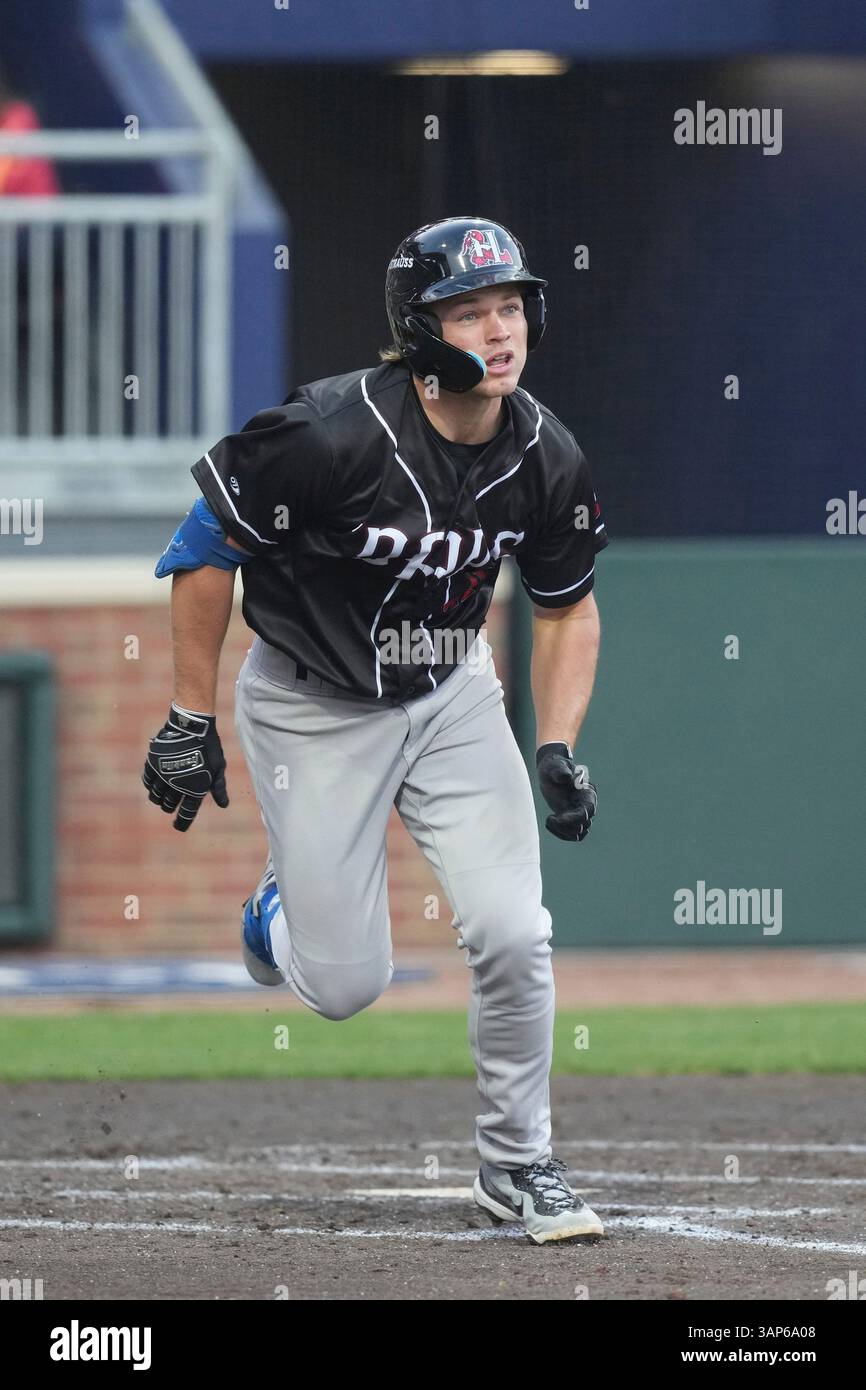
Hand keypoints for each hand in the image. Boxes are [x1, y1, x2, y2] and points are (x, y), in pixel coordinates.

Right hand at [142, 703, 228, 831]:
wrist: (192, 726)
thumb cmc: (209, 747)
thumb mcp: (218, 768)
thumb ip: (218, 787)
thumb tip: (224, 805)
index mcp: (195, 789)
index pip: (187, 813)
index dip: (182, 822)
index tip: (178, 826)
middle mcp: (177, 786)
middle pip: (169, 805)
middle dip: (170, 807)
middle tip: (172, 804)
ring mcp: (163, 775)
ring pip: (156, 796)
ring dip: (159, 799)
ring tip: (162, 796)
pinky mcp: (153, 765)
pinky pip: (147, 782)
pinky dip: (150, 785)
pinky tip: (154, 783)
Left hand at [536, 742, 596, 841]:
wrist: (550, 770)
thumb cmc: (554, 766)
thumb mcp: (555, 766)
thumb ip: (560, 771)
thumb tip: (566, 777)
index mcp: (587, 793)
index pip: (587, 812)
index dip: (575, 818)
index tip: (559, 817)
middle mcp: (586, 805)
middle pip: (584, 826)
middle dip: (566, 826)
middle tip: (550, 818)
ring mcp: (579, 813)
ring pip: (578, 833)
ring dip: (563, 832)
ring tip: (549, 820)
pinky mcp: (570, 818)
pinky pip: (572, 835)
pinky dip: (561, 833)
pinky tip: (549, 822)